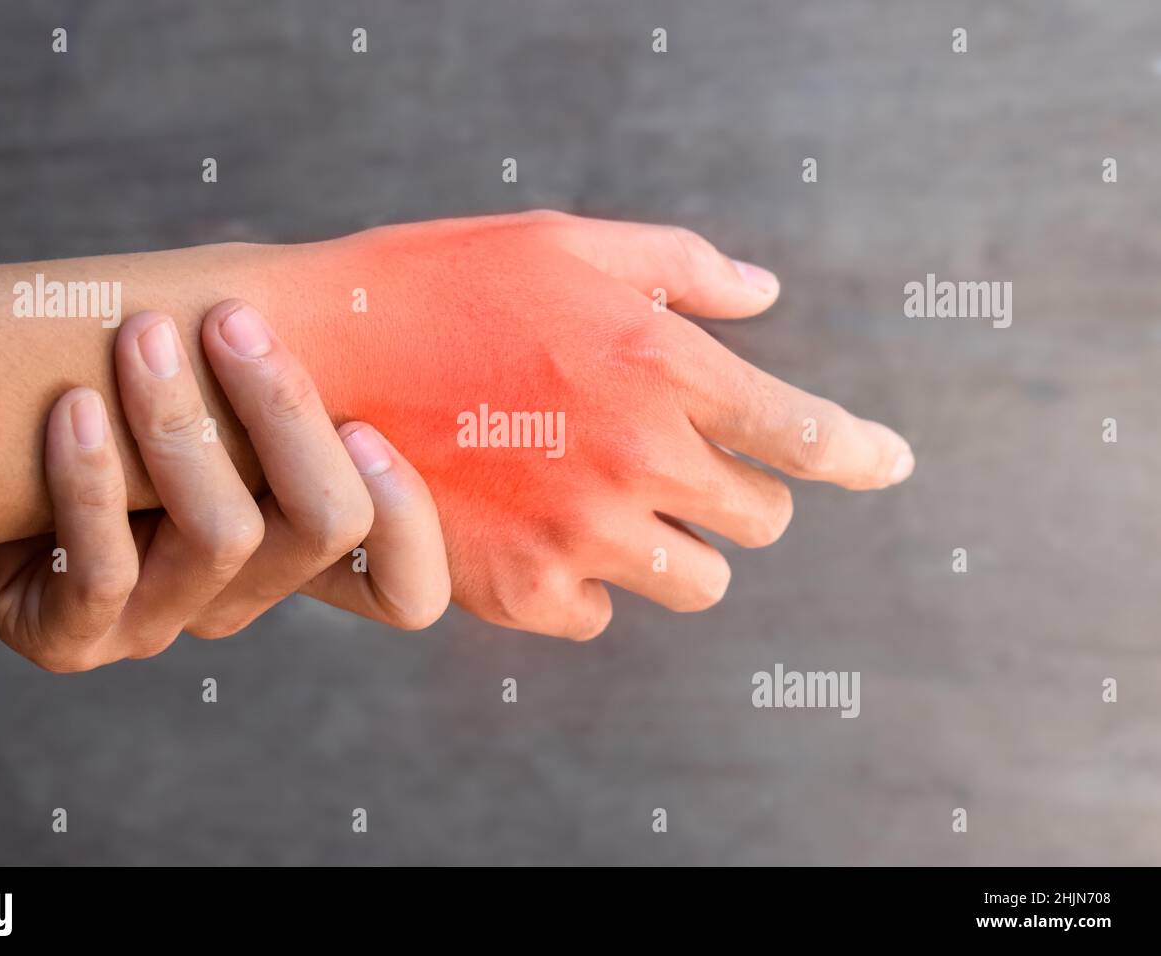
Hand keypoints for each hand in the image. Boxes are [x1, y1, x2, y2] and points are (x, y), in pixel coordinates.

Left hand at [0, 301, 449, 671]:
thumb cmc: (102, 394)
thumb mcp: (203, 377)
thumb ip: (272, 355)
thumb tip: (335, 278)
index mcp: (292, 548)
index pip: (407, 590)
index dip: (412, 520)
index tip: (361, 424)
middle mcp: (243, 596)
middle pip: (329, 527)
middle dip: (289, 412)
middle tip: (234, 324)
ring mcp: (162, 624)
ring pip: (224, 537)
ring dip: (184, 423)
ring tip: (142, 337)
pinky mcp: (74, 639)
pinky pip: (106, 568)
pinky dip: (94, 479)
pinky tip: (73, 406)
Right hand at [267, 211, 914, 638]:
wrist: (313, 358)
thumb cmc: (441, 284)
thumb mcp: (567, 244)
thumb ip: (684, 270)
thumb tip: (766, 298)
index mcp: (662, 366)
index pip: (804, 433)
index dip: (860, 453)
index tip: (888, 463)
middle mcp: (639, 460)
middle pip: (758, 521)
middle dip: (736, 493)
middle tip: (683, 464)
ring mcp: (582, 535)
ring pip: (696, 581)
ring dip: (674, 547)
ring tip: (612, 505)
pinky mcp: (522, 591)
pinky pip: (602, 614)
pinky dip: (589, 583)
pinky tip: (540, 534)